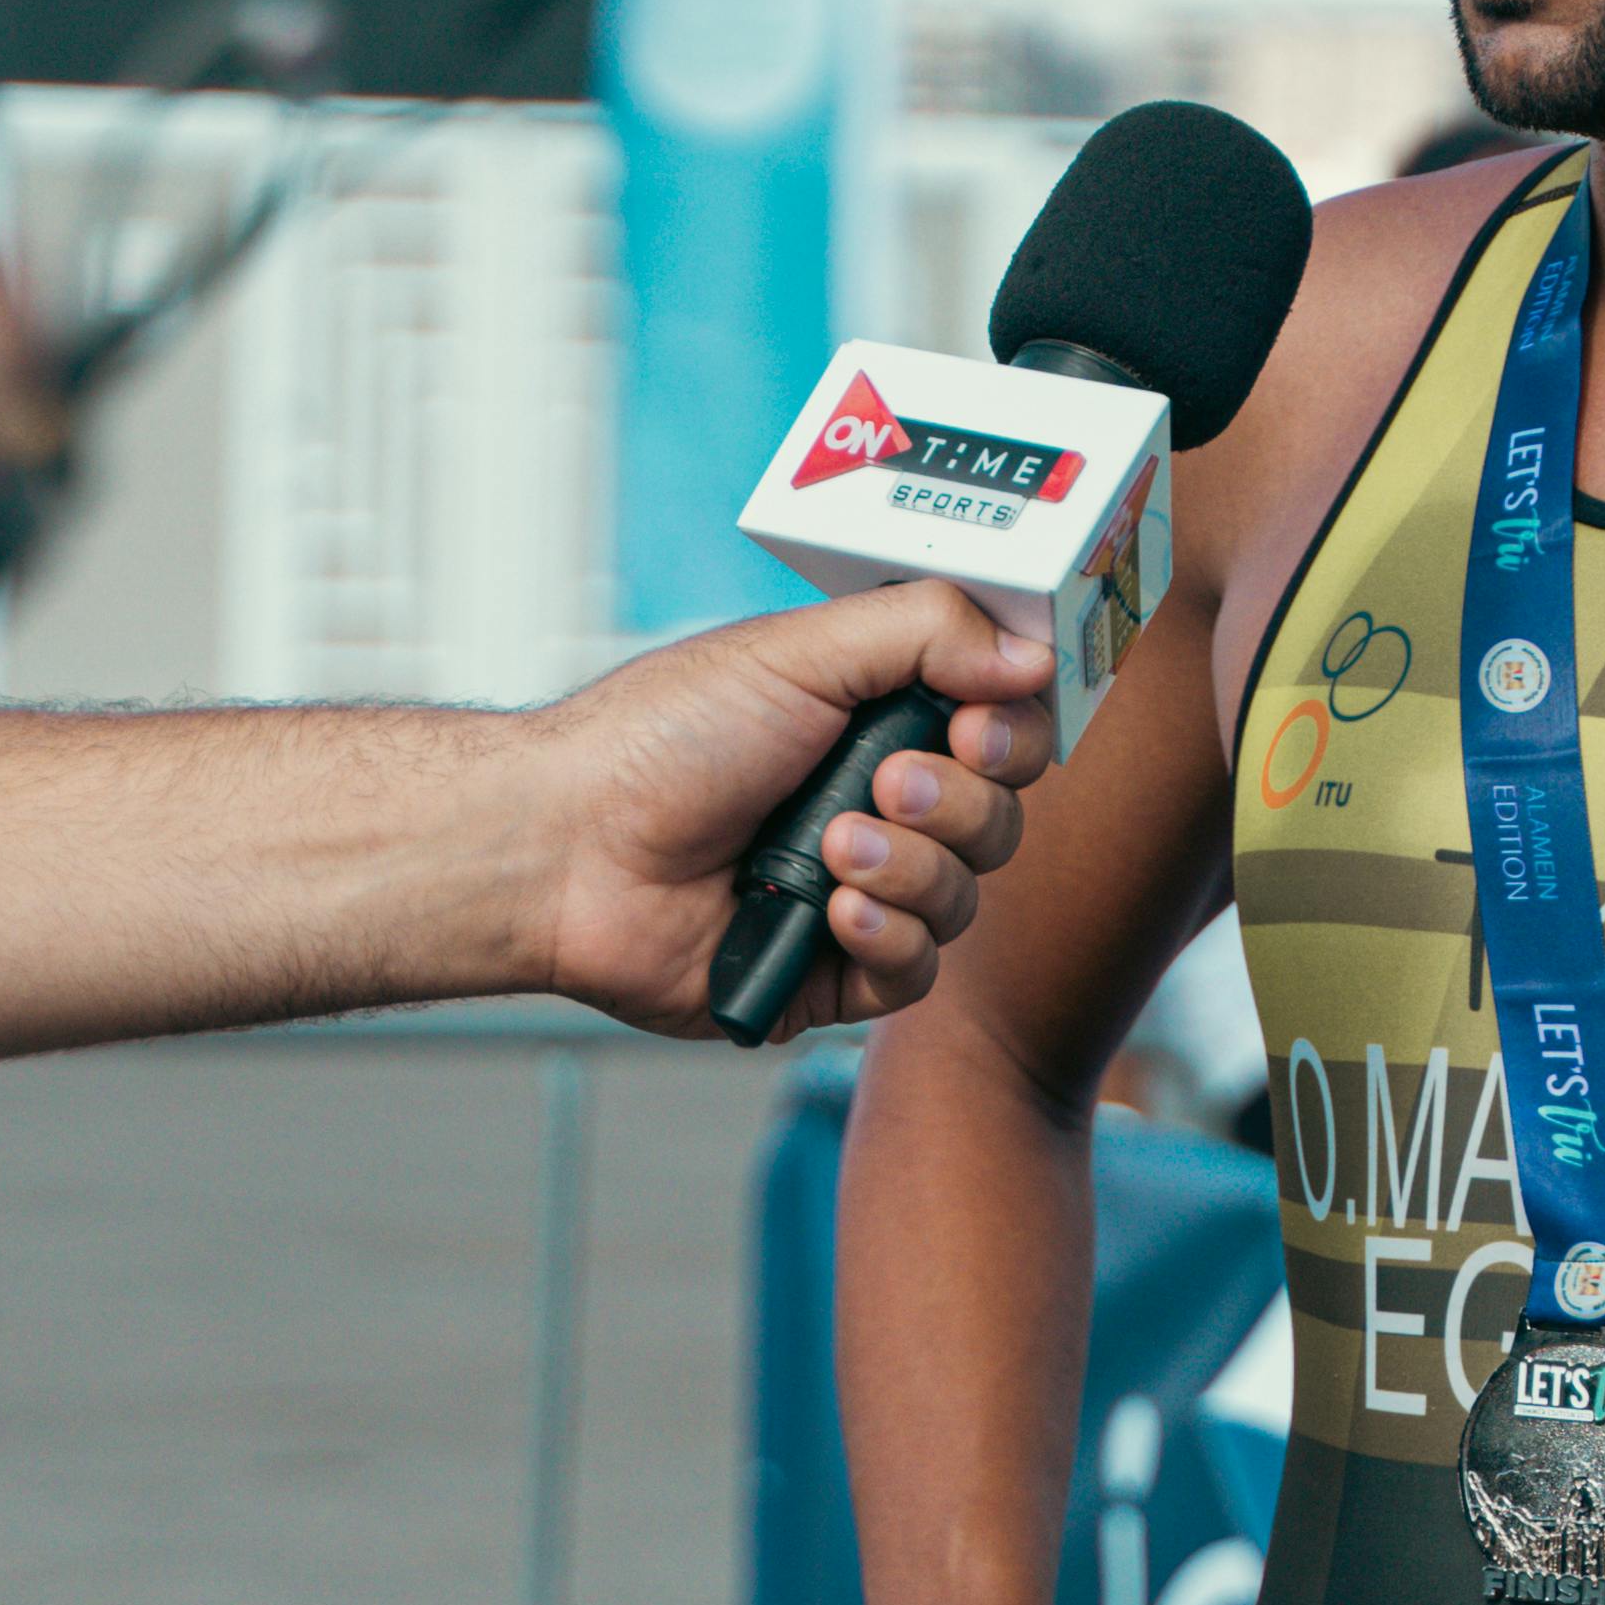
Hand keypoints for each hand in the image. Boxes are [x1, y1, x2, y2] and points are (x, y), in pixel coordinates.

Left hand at [529, 584, 1051, 1036]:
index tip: (977, 724)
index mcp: (873, 723)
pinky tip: (830, 909)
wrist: (569, 849)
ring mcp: (858, 895)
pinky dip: (887, 936)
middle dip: (956, 799)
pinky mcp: (832, 975)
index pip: (1000, 731)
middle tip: (886, 780)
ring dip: (913, 868)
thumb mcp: (799, 651)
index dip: (1010, 733)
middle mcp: (875, 806)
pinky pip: (918, 972)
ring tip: (832, 848)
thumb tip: (1035, 657)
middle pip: (999, 816)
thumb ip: (928, 630)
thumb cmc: (661, 739)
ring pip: (966, 897)